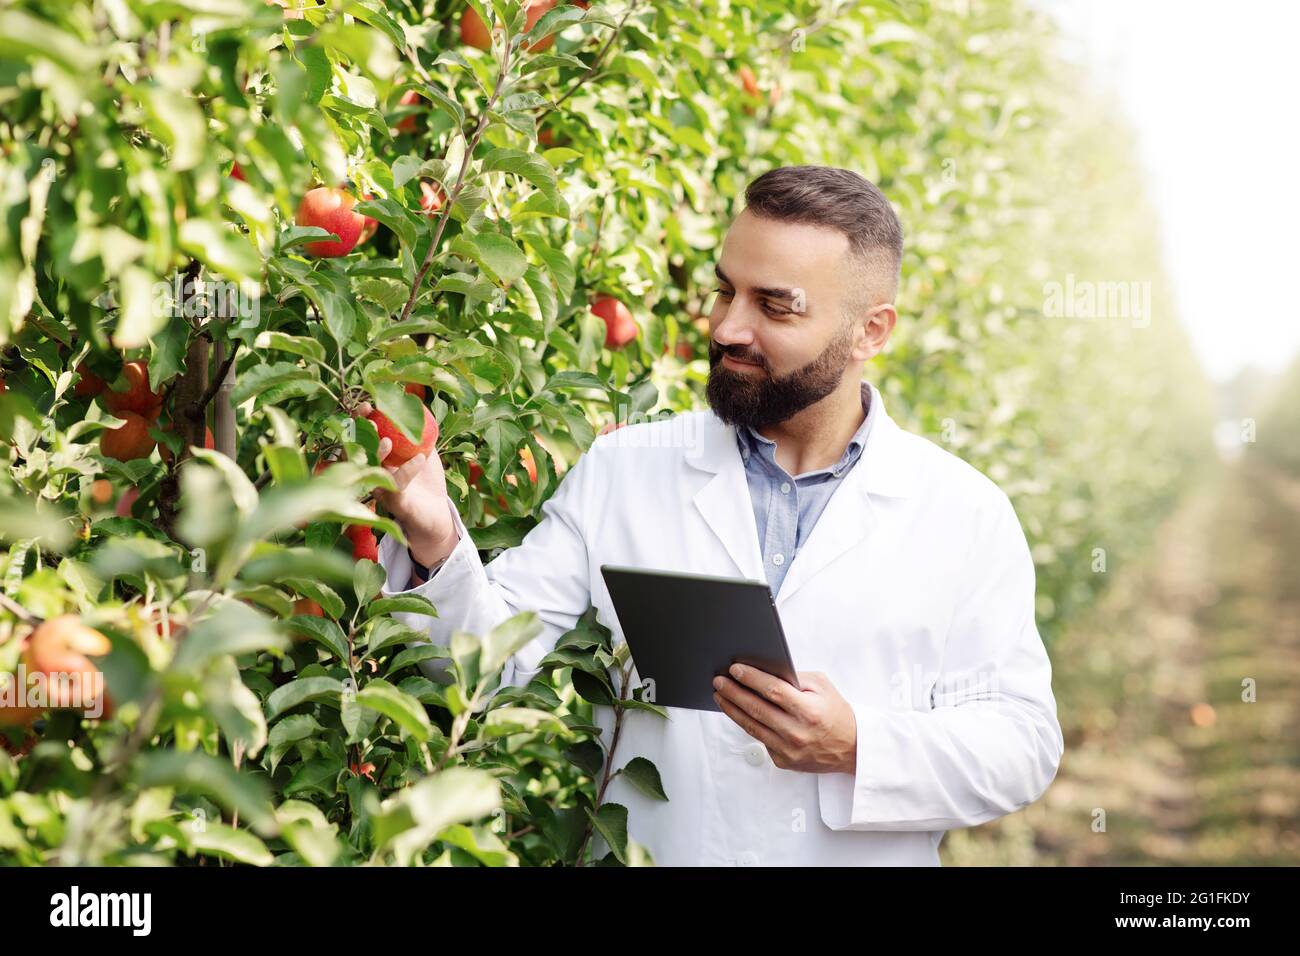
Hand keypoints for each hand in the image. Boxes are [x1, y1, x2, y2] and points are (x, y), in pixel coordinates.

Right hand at [356, 401, 459, 566]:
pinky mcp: (394, 502)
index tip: (367, 403)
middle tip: (369, 418)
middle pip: (355, 450)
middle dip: (359, 432)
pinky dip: (407, 470)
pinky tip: (420, 459)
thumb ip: (418, 430)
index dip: (360, 419)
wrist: (437, 513)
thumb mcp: (423, 449)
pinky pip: (396, 485)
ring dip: (376, 453)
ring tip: (387, 440)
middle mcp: (371, 471)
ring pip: (369, 469)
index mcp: (376, 456)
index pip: (360, 434)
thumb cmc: (425, 480)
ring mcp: (380, 487)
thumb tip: (416, 401)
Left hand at [713, 666, 857, 773]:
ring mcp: (788, 750)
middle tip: (719, 681)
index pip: (773, 691)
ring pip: (752, 726)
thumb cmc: (836, 712)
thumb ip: (795, 678)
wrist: (852, 748)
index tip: (735, 669)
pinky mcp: (783, 761)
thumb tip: (764, 670)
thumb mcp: (823, 687)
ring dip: (732, 709)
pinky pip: (760, 739)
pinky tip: (738, 712)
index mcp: (809, 711)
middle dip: (734, 692)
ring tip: (720, 695)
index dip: (752, 679)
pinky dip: (748, 724)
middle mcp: (797, 732)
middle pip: (756, 709)